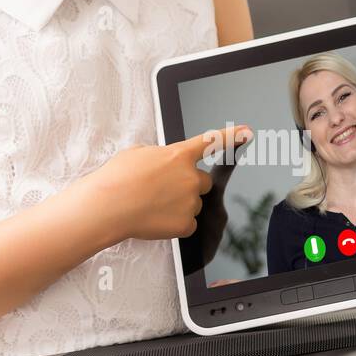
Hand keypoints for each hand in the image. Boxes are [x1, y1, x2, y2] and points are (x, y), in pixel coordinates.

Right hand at [82, 125, 249, 241]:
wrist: (108, 207)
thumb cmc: (116, 178)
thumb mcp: (137, 154)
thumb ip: (158, 156)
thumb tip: (161, 164)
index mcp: (179, 155)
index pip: (211, 142)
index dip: (231, 136)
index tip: (247, 132)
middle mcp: (190, 177)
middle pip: (203, 182)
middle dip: (189, 186)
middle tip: (163, 191)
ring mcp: (190, 201)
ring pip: (193, 204)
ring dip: (178, 205)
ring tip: (151, 205)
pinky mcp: (186, 224)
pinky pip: (187, 224)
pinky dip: (174, 224)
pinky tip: (154, 219)